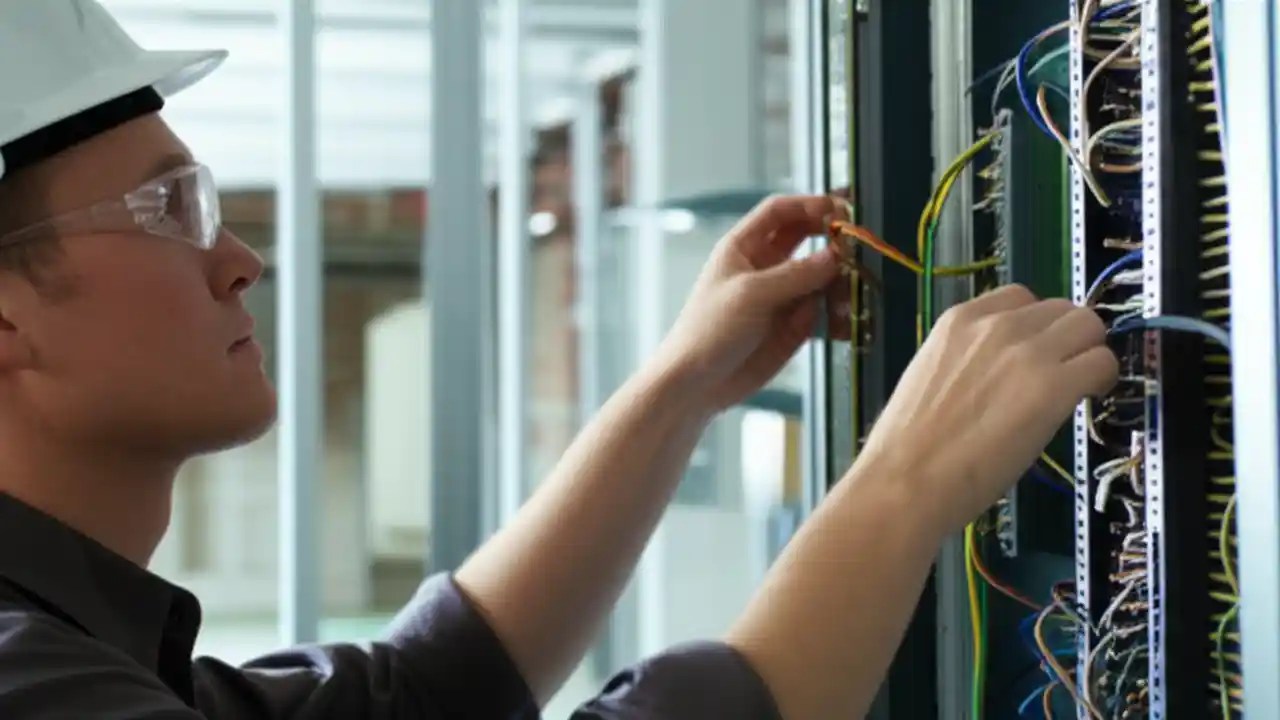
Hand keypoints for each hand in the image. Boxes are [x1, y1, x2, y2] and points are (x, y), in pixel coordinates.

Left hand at [654, 195, 850, 412]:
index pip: (780, 211)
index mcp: (743, 247)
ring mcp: (781, 295)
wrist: (697, 384)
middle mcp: (764, 266)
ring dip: (839, 280)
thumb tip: (837, 255)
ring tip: (850, 293)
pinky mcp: (792, 324)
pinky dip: (838, 312)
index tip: (841, 212)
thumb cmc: (710, 330)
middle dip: (832, 239)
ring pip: (821, 275)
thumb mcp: (752, 294)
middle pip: (806, 238)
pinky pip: (823, 309)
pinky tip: (845, 320)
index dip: (810, 205)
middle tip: (857, 247)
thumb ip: (796, 273)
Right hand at [857, 285, 1118, 532]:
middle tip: (1064, 371)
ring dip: (1089, 353)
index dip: (1036, 325)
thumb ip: (970, 360)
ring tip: (1079, 386)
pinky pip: (1102, 364)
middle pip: (1061, 308)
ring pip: (1089, 326)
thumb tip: (1001, 374)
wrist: (905, 479)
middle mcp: (997, 325)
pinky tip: (1088, 400)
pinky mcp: (1053, 387)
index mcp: (959, 320)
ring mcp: (1027, 353)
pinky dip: (1102, 379)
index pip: (1020, 297)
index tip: (1035, 352)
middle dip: (1068, 337)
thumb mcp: (932, 376)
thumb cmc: (907, 444)